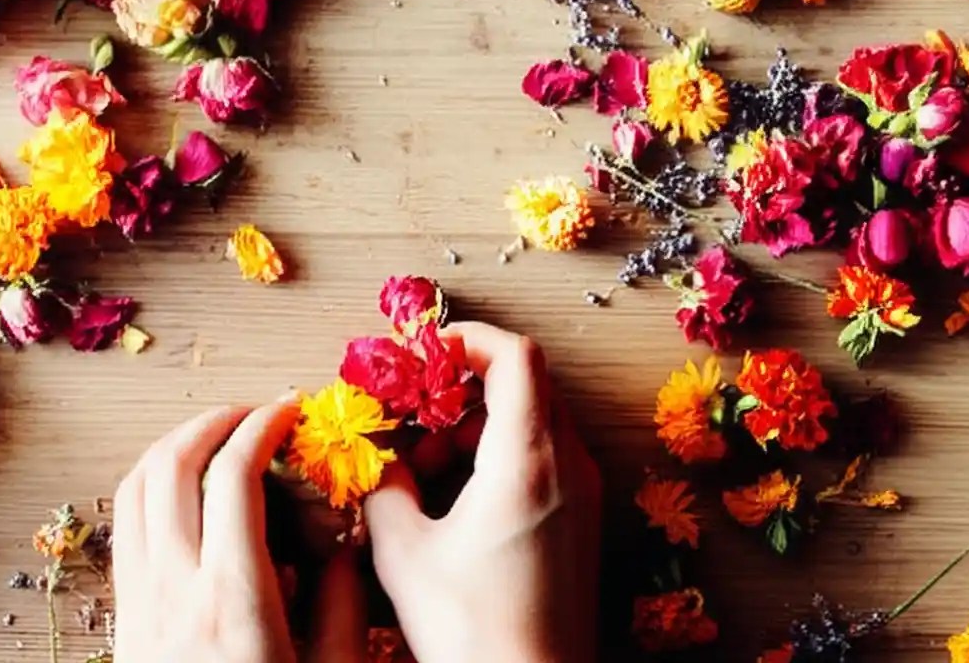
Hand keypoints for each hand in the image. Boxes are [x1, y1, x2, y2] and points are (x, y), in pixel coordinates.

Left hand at [112, 403, 366, 662]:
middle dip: (217, 421)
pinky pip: (123, 521)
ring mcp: (139, 597)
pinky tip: (183, 486)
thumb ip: (343, 605)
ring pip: (136, 485)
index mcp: (233, 598)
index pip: (234, 477)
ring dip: (176, 444)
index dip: (262, 428)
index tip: (290, 412)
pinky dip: (150, 481)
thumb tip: (350, 544)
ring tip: (217, 437)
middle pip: (173, 465)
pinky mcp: (124, 611)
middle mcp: (175, 588)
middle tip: (255, 414)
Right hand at [365, 323, 601, 662]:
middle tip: (414, 419)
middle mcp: (568, 465)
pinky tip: (458, 502)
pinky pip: (544, 459)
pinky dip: (499, 457)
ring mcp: (583, 493)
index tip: (424, 350)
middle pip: (525, 383)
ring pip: (534, 421)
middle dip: (462, 388)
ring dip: (477, 426)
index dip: (467, 338)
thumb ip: (385, 487)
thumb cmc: (471, 630)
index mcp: (527, 459)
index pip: (515, 354)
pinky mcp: (582, 521)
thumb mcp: (403, 552)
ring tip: (427, 475)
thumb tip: (385, 462)